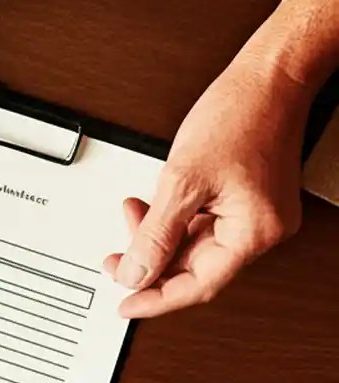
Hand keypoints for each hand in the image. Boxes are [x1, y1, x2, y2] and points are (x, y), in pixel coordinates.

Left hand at [104, 58, 307, 317]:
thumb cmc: (240, 115)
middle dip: (150, 261)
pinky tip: (149, 207)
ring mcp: (255, 215)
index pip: (198, 284)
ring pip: (194, 244)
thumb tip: (135, 271)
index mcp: (254, 232)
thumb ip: (155, 234)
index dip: (156, 298)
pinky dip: (172, 219)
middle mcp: (261, 229)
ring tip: (129, 216)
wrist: (268, 76)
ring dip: (157, 236)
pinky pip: (202, 223)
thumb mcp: (182, 181)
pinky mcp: (245, 199)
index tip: (126, 305)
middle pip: (195, 267)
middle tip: (114, 260)